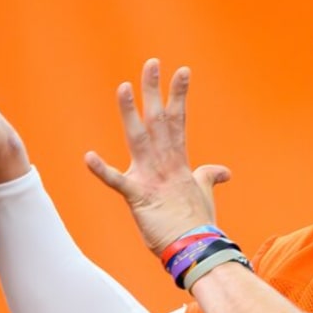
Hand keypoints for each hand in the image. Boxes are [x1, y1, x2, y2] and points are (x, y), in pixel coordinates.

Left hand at [85, 59, 230, 254]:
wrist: (196, 249)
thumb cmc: (198, 224)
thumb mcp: (203, 194)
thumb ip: (208, 177)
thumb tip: (224, 171)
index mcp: (179, 162)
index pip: (178, 120)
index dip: (178, 95)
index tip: (181, 71)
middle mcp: (165, 164)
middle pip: (159, 120)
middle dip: (154, 91)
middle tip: (151, 63)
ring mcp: (151, 178)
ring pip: (139, 138)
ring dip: (131, 113)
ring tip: (124, 88)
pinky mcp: (138, 197)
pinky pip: (117, 182)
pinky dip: (102, 171)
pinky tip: (88, 157)